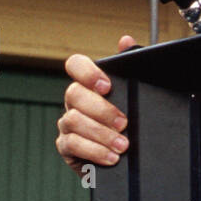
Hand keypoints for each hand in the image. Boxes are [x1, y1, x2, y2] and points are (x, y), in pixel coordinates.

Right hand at [56, 36, 136, 177]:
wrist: (127, 160)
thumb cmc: (128, 125)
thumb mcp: (134, 98)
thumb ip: (130, 71)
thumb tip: (126, 40)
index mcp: (88, 85)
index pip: (75, 65)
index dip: (87, 72)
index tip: (107, 86)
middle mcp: (74, 101)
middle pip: (74, 94)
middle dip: (102, 110)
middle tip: (124, 123)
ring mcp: (67, 123)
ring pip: (73, 120)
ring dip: (101, 134)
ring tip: (123, 145)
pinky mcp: (66, 147)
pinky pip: (72, 144)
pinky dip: (94, 151)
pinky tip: (111, 157)